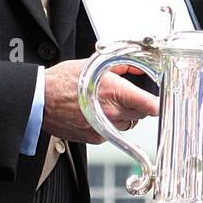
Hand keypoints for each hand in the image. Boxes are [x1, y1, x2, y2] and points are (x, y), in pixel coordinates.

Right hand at [42, 59, 158, 144]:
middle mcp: (112, 113)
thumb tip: (138, 67)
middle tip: (130, 96)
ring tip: (109, 103)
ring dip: (125, 115)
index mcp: (115, 92)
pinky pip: (113, 133)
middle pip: (142, 115)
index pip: (150, 105)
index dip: (158, 103)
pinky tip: (98, 113)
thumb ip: (122, 65)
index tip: (161, 101)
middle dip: (140, 105)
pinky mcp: (96, 138)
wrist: (40, 99)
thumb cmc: (62, 81)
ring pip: (128, 125)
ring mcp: (104, 128)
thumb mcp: (95, 64)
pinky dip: (110, 124)